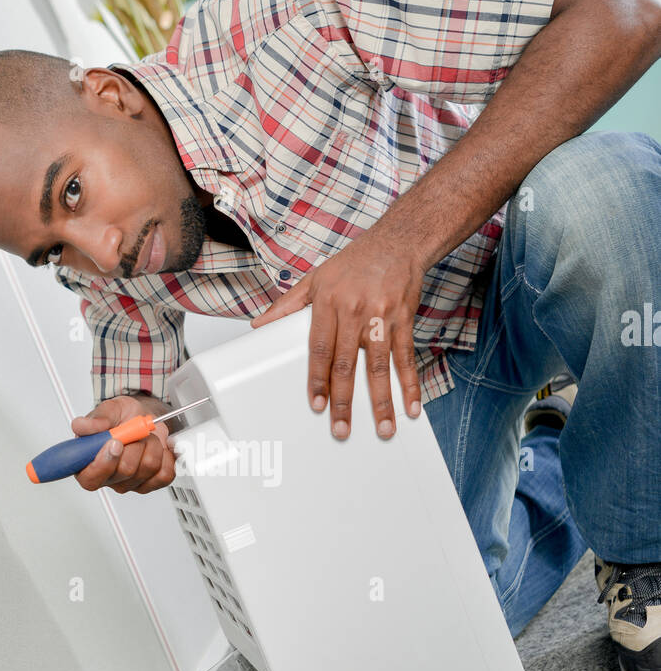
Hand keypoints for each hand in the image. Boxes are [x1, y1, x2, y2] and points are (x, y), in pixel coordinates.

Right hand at [69, 394, 175, 494]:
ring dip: (151, 445)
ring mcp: (131, 483)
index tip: (115, 443)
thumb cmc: (123, 418)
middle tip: (133, 431)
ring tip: (145, 436)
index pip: (91, 478)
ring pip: (147, 468)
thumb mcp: (108, 410)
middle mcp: (109, 478)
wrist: (145, 418)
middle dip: (134, 444)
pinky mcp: (151, 483)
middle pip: (125, 471)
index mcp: (88, 465)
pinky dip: (166, 456)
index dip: (104, 463)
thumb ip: (94, 420)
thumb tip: (82, 426)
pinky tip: (158, 448)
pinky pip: (164, 474)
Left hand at [250, 238, 425, 437]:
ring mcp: (382, 317)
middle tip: (341, 429)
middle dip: (344, 400)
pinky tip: (411, 406)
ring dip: (381, 402)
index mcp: (329, 302)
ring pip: (379, 367)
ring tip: (382, 429)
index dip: (317, 379)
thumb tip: (259, 326)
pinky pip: (406, 358)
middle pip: (347, 364)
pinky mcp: (404, 320)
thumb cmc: (355, 261)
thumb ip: (287, 305)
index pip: (319, 348)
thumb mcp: (315, 278)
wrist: (398, 241)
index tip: (317, 405)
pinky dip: (410, 384)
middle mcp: (356, 311)